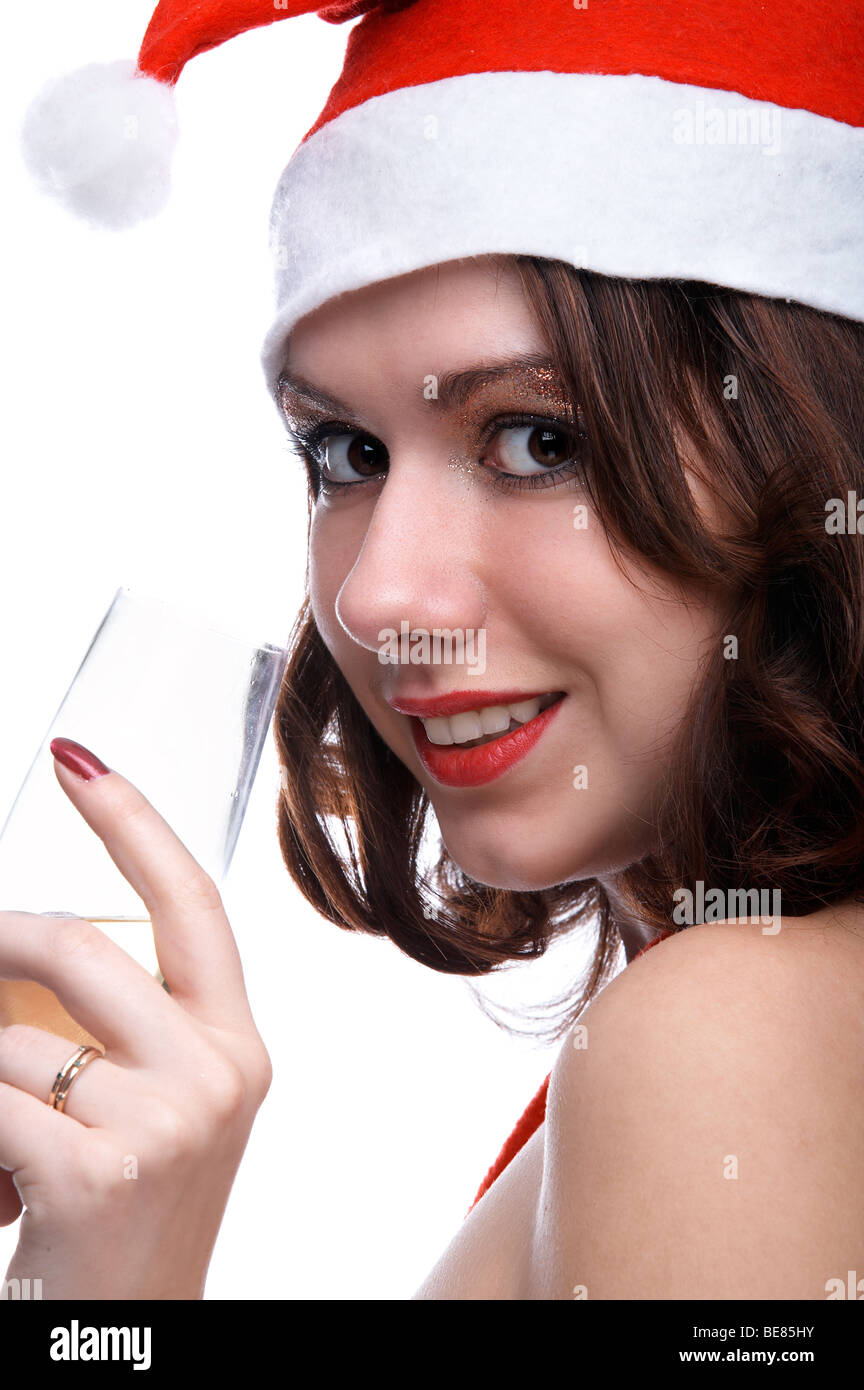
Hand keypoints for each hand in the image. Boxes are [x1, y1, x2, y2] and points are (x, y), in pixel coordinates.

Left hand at [0, 742, 272, 1298]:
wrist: (132, 1344)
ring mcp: (170, 1120)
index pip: (192, 900)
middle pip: (80, 944)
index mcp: (235, 1044)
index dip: (131, 820)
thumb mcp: (152, 1112)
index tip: (76, 759)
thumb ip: (117, 1028)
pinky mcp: (102, 1171)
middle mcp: (220, 1070)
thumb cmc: (128, 1220)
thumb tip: (31, 945)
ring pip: (13, 1035)